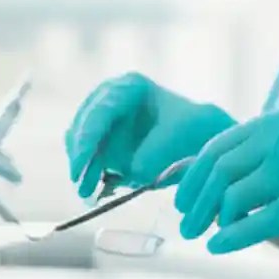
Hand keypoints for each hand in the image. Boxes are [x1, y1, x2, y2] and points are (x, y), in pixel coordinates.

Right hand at [64, 72, 234, 197]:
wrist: (199, 141)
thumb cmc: (191, 134)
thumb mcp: (174, 141)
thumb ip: (149, 154)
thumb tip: (131, 169)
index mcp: (128, 87)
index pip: (99, 113)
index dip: (86, 140)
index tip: (80, 167)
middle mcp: (109, 96)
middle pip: (83, 126)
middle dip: (81, 158)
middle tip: (83, 187)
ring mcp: (102, 116)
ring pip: (78, 141)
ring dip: (84, 168)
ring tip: (88, 192)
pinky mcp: (101, 137)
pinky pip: (86, 154)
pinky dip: (90, 170)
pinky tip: (93, 187)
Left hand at [174, 103, 278, 265]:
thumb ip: (252, 156)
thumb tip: (185, 173)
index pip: (220, 145)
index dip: (193, 175)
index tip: (181, 198)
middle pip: (219, 169)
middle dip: (194, 200)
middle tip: (184, 223)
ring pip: (232, 196)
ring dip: (210, 219)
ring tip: (202, 236)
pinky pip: (253, 225)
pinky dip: (229, 238)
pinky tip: (218, 247)